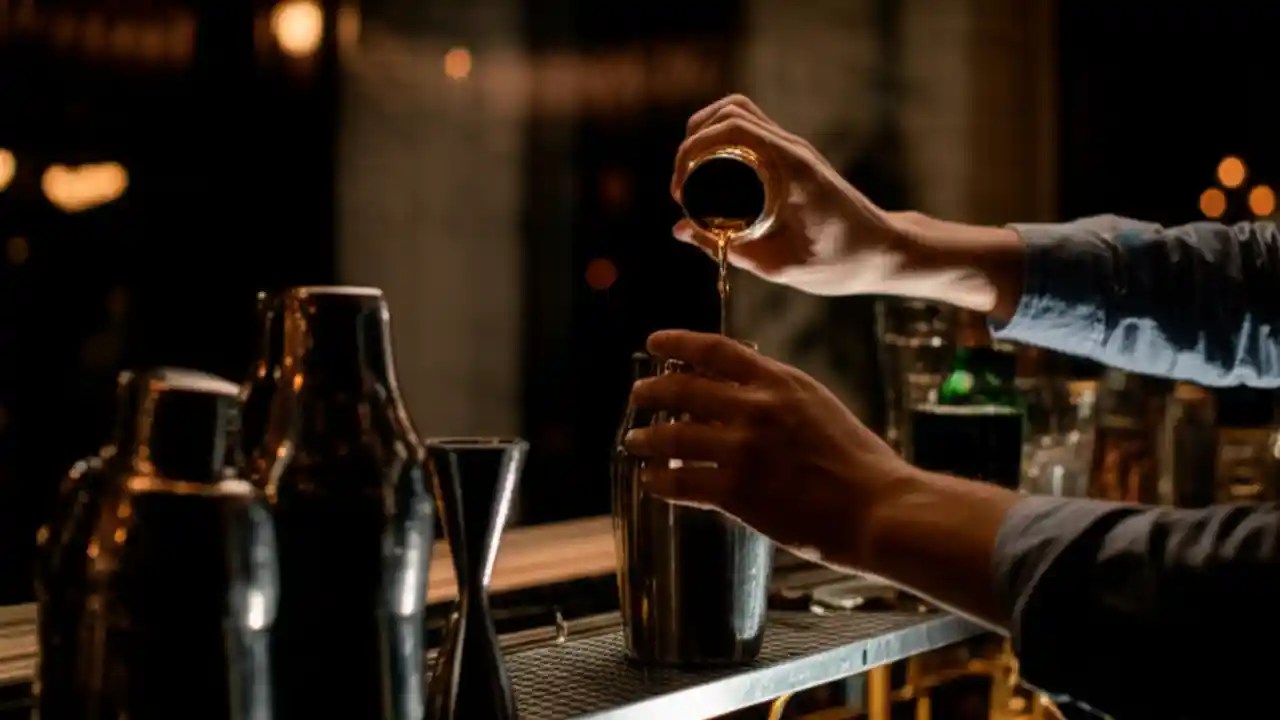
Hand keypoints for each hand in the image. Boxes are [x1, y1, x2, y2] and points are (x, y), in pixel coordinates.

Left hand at [622, 330, 912, 563]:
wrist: (878, 508)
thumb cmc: (858, 463)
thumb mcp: (818, 407)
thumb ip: (778, 396)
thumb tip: (737, 395)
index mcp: (779, 382)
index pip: (715, 350)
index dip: (677, 342)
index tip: (653, 342)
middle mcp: (757, 408)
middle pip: (683, 388)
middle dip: (651, 391)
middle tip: (637, 396)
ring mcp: (743, 450)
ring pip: (673, 436)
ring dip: (646, 438)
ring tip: (633, 441)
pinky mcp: (737, 492)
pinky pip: (681, 482)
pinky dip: (659, 481)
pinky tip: (652, 481)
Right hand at [671, 94, 912, 296]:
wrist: (882, 250)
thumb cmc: (839, 262)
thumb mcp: (779, 266)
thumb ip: (728, 247)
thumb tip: (680, 230)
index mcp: (792, 170)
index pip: (732, 131)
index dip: (693, 153)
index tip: (681, 193)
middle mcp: (792, 149)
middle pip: (728, 113)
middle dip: (692, 143)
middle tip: (681, 188)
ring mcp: (793, 148)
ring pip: (737, 112)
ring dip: (704, 135)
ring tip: (689, 177)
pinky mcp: (792, 155)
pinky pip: (749, 128)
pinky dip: (720, 140)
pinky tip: (709, 175)